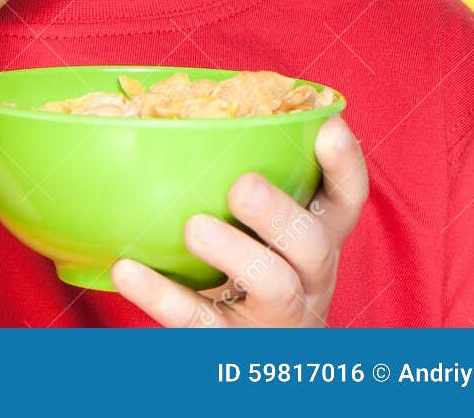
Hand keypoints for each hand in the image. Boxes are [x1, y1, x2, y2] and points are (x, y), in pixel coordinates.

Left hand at [111, 116, 368, 325]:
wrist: (251, 360)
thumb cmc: (247, 274)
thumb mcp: (264, 232)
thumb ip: (249, 183)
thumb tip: (184, 113)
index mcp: (317, 240)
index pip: (345, 201)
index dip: (344, 166)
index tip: (328, 127)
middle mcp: (307, 280)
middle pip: (313, 246)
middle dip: (280, 213)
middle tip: (242, 186)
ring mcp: (273, 318)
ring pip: (274, 288)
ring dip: (235, 253)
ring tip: (194, 228)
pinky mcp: (229, 346)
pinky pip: (198, 322)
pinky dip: (161, 295)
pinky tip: (127, 269)